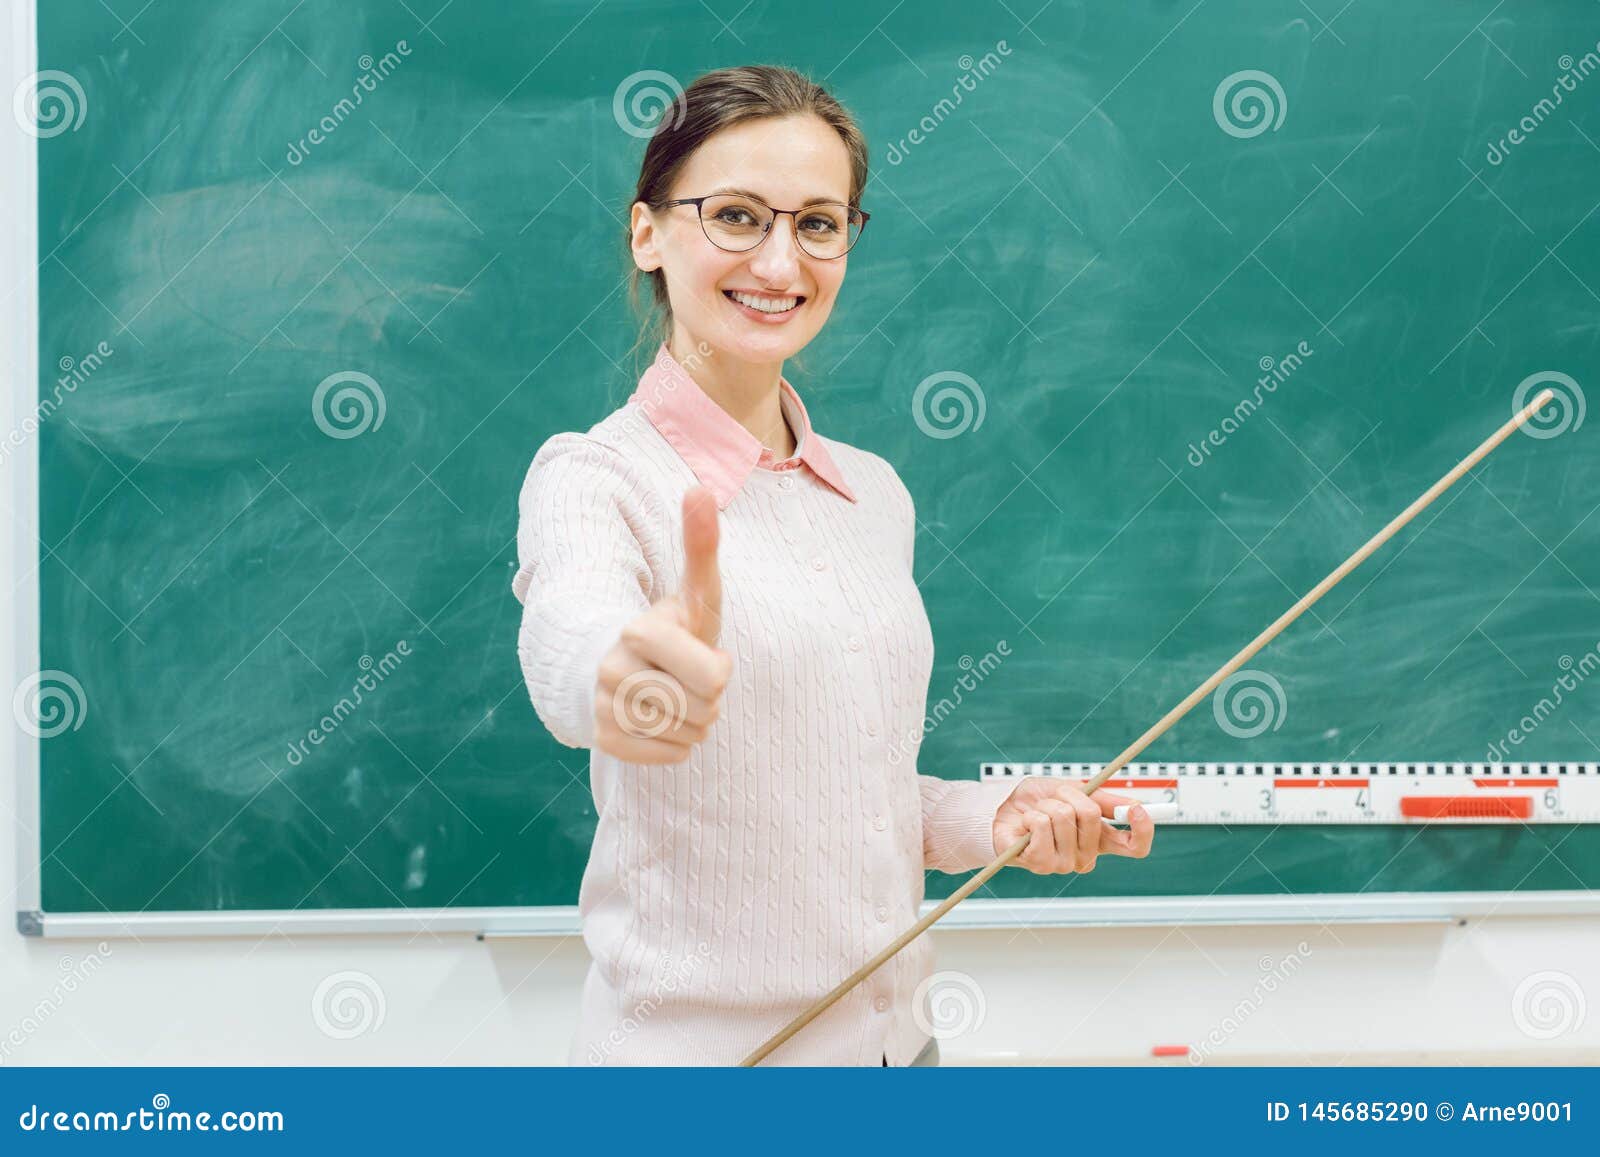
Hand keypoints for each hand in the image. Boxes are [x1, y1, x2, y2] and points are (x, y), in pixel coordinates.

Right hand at [592, 485, 731, 763]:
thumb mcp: (693, 590)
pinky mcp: (605, 741)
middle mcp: (612, 670)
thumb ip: (701, 545)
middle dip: (710, 697)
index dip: (720, 669)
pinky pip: (673, 755)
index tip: (700, 652)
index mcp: (638, 631)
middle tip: (688, 678)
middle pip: (707, 708)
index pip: (716, 678)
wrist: (615, 665)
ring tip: (674, 695)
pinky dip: (678, 743)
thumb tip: (698, 488)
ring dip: (695, 720)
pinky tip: (661, 720)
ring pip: (691, 734)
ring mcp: (604, 708)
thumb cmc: (669, 628)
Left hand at [991, 777, 1154, 873]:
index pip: (1135, 846)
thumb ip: (1105, 800)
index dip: (1143, 828)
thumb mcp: (1074, 792)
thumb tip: (1136, 803)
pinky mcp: (1040, 863)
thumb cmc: (1038, 803)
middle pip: (1093, 817)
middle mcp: (1086, 857)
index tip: (1137, 808)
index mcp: (1100, 840)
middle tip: (1057, 798)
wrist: (1003, 810)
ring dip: (1047, 805)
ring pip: (1064, 817)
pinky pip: (1042, 825)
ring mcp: (1064, 863)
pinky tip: (1026, 825)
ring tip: (1037, 813)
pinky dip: (1032, 815)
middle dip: (1071, 795)